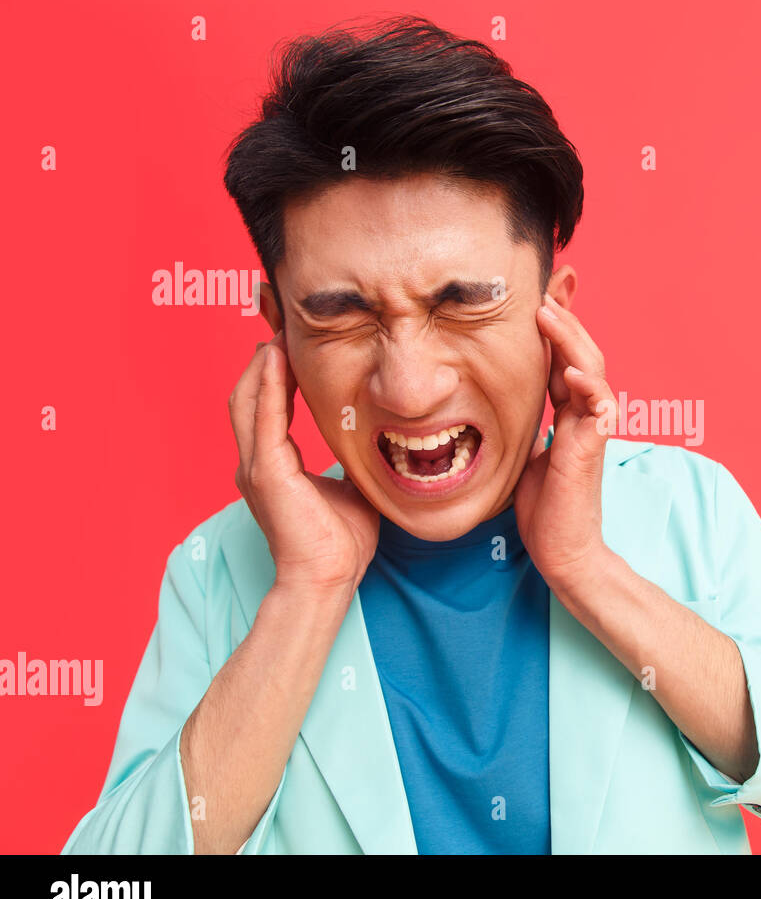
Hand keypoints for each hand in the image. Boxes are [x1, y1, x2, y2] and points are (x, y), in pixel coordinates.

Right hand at [230, 330, 379, 592]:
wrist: (328, 579)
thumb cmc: (340, 542)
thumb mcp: (348, 486)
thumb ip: (349, 459)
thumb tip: (374, 439)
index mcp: (273, 464)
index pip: (267, 403)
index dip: (273, 370)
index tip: (287, 339)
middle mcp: (257, 462)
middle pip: (248, 393)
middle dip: (261, 355)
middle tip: (276, 319)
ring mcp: (257, 468)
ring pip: (248, 400)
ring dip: (262, 363)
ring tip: (277, 329)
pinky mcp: (267, 475)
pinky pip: (263, 420)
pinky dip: (268, 386)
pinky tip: (275, 359)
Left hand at [514, 293, 617, 587]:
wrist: (562, 550)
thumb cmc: (543, 508)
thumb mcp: (522, 452)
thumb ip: (522, 422)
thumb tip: (492, 399)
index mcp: (567, 409)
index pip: (562, 353)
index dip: (557, 321)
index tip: (545, 288)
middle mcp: (583, 412)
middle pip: (581, 348)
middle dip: (567, 313)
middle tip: (553, 280)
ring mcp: (592, 427)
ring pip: (592, 368)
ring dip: (572, 339)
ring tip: (550, 313)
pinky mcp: (593, 448)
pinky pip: (600, 408)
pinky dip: (589, 386)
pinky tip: (574, 369)